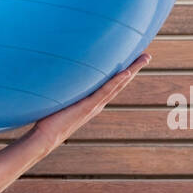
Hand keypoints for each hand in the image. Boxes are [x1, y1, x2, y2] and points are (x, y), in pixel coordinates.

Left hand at [29, 51, 151, 153]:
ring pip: (116, 85)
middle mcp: (95, 103)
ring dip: (131, 71)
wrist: (45, 138)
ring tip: (144, 59)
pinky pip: (104, 92)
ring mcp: (93, 105)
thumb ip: (62, 90)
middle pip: (119, 83)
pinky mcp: (87, 107)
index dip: (122, 72)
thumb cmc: (47, 120)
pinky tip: (126, 72)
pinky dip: (116, 82)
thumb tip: (54, 74)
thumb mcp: (58, 100)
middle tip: (147, 55)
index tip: (132, 60)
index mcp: (91, 101)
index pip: (110, 84)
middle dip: (133, 68)